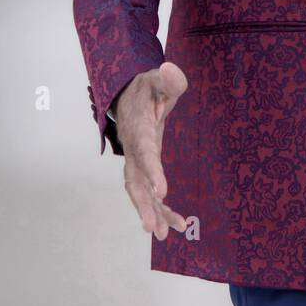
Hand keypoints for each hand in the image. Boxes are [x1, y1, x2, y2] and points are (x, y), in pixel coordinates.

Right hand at [113, 61, 188, 240]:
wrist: (129, 95)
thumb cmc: (147, 88)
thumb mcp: (157, 78)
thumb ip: (168, 78)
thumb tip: (170, 71)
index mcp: (139, 128)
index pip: (144, 152)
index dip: (152, 172)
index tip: (162, 191)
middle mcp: (133, 149)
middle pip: (134, 181)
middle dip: (143, 205)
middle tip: (153, 228)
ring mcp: (136, 161)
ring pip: (138, 192)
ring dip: (150, 213)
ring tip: (162, 234)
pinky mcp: (142, 168)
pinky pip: (148, 192)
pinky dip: (160, 209)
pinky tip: (176, 225)